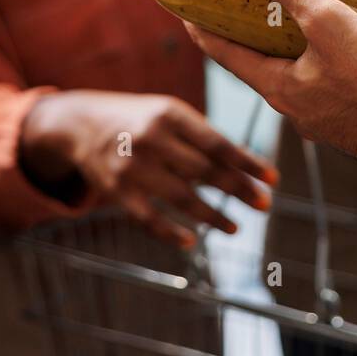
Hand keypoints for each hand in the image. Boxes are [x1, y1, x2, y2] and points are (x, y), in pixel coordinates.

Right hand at [20, 91, 276, 248]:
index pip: (218, 144)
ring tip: (236, 228)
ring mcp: (133, 167)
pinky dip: (171, 233)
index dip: (248, 164)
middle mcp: (152, 139)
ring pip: (181, 198)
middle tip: (265, 205)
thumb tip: (246, 168)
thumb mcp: (171, 114)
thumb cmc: (142, 119)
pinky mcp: (116, 192)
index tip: (274, 179)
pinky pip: (148, 219)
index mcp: (172, 114)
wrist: (82, 123)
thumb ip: (203, 137)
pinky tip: (192, 242)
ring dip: (213, 216)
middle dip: (239, 190)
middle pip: (205, 171)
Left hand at [184, 0, 356, 179]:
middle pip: (259, 58)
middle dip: (250, 24)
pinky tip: (350, 32)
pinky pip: (330, 76)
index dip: (200, 22)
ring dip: (291, 37)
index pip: (222, 51)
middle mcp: (297, 106)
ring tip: (302, 0)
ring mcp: (328, 114)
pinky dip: (325, 51)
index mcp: (278, 88)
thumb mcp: (331, 25)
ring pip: (298, 68)